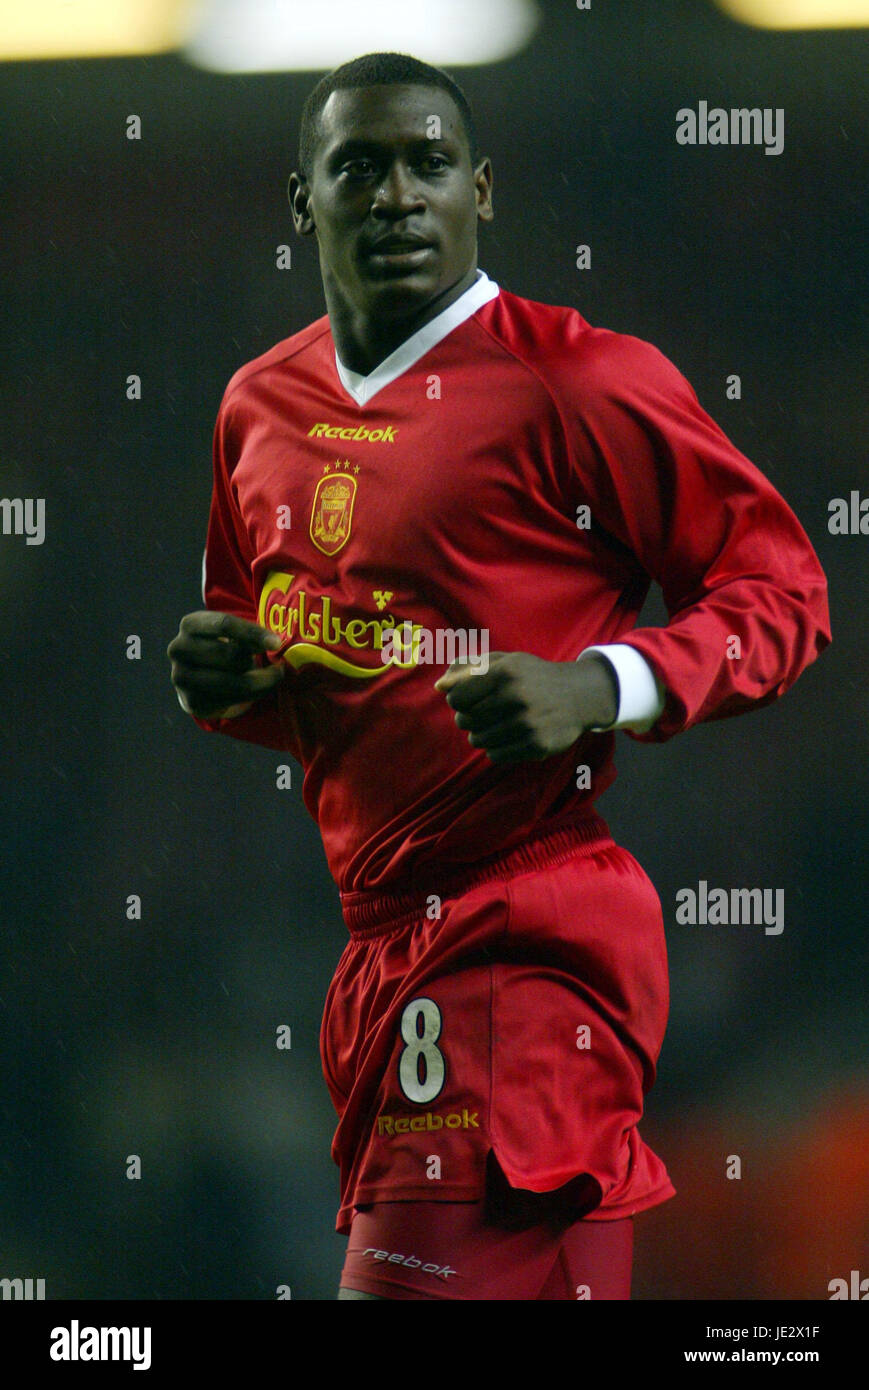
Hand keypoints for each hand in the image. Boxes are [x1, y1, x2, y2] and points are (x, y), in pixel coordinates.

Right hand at [167, 611, 285, 718]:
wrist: (199, 680)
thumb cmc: (222, 649)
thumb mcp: (230, 635)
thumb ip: (248, 636)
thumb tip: (275, 644)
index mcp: (190, 624)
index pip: (225, 624)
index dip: (253, 633)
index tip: (277, 643)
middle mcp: (179, 648)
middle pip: (231, 654)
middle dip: (253, 659)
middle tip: (265, 662)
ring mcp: (181, 676)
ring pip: (233, 681)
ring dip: (259, 680)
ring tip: (267, 677)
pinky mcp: (191, 700)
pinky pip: (231, 699)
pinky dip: (253, 695)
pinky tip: (257, 689)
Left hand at [435, 651, 617, 763]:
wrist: (579, 695)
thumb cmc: (532, 677)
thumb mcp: (505, 662)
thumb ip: (469, 668)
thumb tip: (439, 685)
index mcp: (504, 672)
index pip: (457, 698)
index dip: (458, 701)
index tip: (468, 700)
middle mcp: (516, 696)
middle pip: (465, 720)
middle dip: (468, 719)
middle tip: (483, 714)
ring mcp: (528, 722)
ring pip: (478, 740)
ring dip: (481, 736)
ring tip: (496, 726)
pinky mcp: (537, 744)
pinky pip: (496, 756)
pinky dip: (496, 749)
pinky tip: (508, 737)